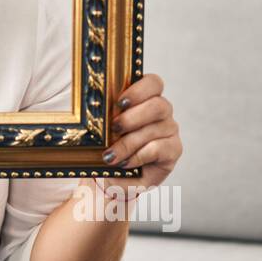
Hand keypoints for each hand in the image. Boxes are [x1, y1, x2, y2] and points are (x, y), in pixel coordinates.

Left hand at [97, 73, 180, 201]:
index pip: (153, 83)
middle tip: (114, 128)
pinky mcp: (173, 150)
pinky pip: (159, 148)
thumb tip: (88, 105)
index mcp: (143, 98)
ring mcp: (169, 130)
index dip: (139, 89)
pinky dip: (139, 156)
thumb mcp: (98, 130)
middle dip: (133, 118)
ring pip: (156, 128)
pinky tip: (125, 163)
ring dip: (129, 143)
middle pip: (158, 105)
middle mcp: (160, 112)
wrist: (111, 177)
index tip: (120, 103)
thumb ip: (98, 114)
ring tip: (110, 155)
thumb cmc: (106, 148)